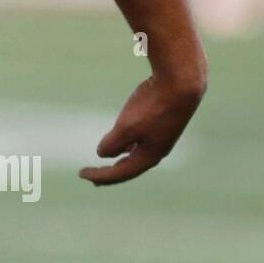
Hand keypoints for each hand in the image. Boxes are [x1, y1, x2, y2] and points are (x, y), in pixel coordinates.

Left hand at [79, 75, 203, 185]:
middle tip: (93, 179)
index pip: (120, 173)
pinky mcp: (162, 122)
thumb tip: (103, 154)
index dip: (100, 176)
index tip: (81, 174)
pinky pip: (141, 141)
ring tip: (108, 161)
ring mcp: (161, 136)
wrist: (181, 83)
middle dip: (110, 173)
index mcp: (149, 156)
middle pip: (130, 167)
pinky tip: (124, 142)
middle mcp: (157, 150)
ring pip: (137, 154)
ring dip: (120, 159)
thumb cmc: (153, 107)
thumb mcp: (127, 127)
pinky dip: (128, 145)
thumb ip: (113, 144)